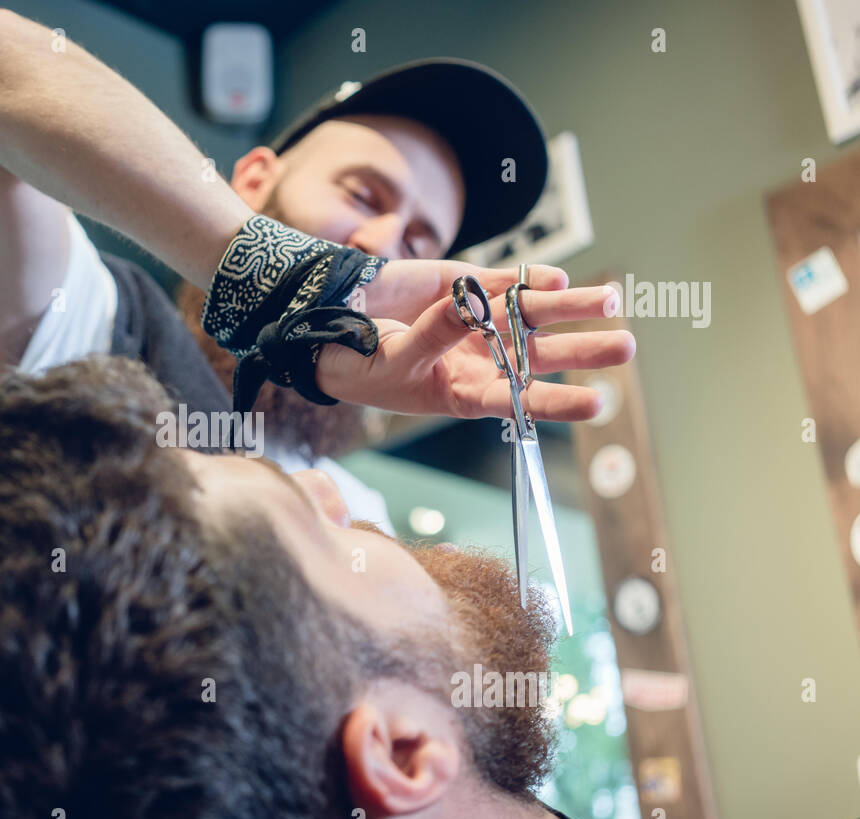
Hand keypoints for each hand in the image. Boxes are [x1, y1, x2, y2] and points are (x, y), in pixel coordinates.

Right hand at [315, 260, 633, 419]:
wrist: (334, 325)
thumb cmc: (364, 366)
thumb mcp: (398, 361)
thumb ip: (437, 335)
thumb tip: (474, 308)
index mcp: (466, 391)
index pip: (520, 400)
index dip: (559, 402)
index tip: (598, 402)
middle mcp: (481, 358)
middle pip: (540, 354)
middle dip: (583, 349)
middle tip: (624, 345)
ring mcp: (477, 321)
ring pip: (533, 315)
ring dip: (571, 307)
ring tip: (611, 301)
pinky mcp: (465, 285)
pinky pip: (505, 282)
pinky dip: (531, 279)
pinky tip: (557, 278)